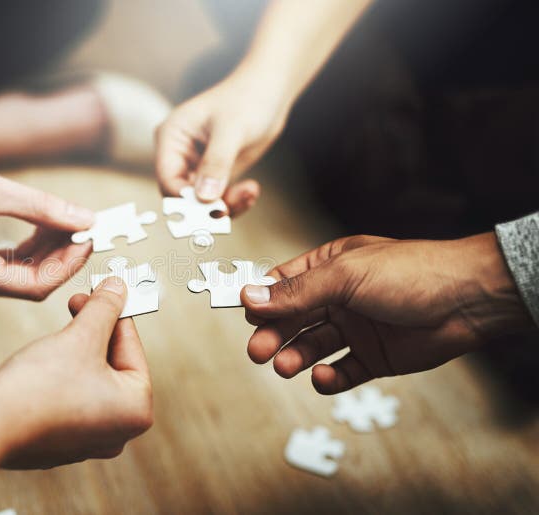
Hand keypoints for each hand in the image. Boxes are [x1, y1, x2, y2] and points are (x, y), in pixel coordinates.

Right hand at [0, 147, 93, 298]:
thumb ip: (41, 207)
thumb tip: (87, 220)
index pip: (36, 285)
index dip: (68, 264)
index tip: (89, 236)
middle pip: (33, 283)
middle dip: (63, 256)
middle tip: (87, 226)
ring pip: (25, 274)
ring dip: (50, 250)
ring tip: (69, 220)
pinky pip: (11, 263)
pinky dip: (33, 246)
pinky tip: (47, 222)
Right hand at [0, 277, 152, 482]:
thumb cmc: (40, 388)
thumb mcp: (81, 336)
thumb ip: (105, 309)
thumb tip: (117, 289)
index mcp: (136, 410)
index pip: (132, 347)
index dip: (115, 313)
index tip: (104, 292)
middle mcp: (119, 432)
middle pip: (113, 364)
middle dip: (95, 332)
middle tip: (79, 303)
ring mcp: (90, 440)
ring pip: (92, 379)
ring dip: (79, 351)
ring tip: (61, 331)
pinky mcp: (64, 442)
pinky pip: (73, 398)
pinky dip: (65, 376)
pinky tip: (48, 360)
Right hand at [155, 76, 289, 214]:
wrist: (270, 91)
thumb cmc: (247, 99)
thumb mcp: (231, 130)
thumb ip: (216, 163)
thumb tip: (204, 198)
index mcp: (171, 137)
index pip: (168, 178)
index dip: (186, 199)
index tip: (213, 207)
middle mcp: (179, 154)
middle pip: (182, 195)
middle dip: (207, 206)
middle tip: (232, 209)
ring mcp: (196, 165)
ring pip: (202, 202)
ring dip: (226, 205)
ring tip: (250, 193)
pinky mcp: (215, 174)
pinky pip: (219, 198)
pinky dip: (235, 200)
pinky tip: (251, 190)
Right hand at [240, 233, 533, 393]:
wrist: (468, 301)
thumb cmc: (411, 272)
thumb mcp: (345, 276)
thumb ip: (296, 291)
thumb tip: (250, 297)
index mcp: (330, 267)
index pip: (284, 283)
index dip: (263, 300)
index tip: (244, 315)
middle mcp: (340, 297)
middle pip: (294, 318)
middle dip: (274, 334)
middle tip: (258, 350)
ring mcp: (356, 327)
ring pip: (314, 345)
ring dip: (296, 356)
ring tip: (285, 366)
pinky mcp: (374, 357)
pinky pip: (342, 370)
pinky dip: (328, 377)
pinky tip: (322, 376)